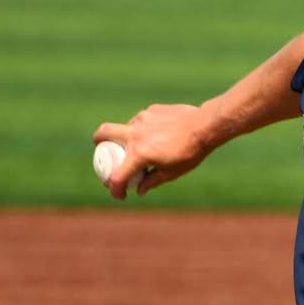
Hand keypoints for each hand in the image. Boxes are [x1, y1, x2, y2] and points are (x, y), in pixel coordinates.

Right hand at [92, 103, 214, 198]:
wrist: (205, 126)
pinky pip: (141, 121)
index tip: (120, 193)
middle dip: (98, 142)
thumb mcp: (172, 172)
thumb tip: (139, 189)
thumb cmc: (191, 152)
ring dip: (126, 137)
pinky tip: (158, 134)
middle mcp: (135, 134)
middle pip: (103, 133)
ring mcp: (142, 119)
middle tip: (103, 149)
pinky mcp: (151, 110)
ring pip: (124, 126)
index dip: (115, 189)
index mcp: (139, 154)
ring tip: (140, 146)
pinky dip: (143, 129)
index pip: (117, 176)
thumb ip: (152, 181)